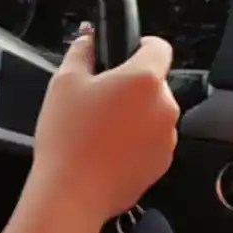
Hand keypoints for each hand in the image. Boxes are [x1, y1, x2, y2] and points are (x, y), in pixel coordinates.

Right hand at [29, 29, 177, 222]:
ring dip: (135, 113)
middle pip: (154, 82)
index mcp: (145, 79)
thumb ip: (82, 51)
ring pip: (153, 112)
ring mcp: (167, 138)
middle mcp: (165, 106)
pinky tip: (108, 149)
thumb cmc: (67, 136)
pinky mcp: (162, 163)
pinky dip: (136, 140)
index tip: (124, 53)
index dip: (141, 45)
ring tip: (101, 128)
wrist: (72, 194)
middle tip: (99, 97)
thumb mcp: (64, 82)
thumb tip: (90, 39)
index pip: (160, 46)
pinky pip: (152, 140)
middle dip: (132, 85)